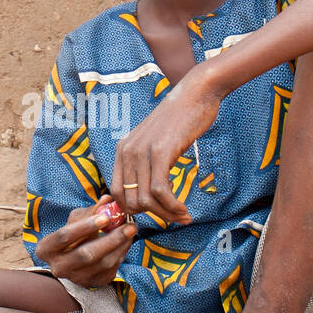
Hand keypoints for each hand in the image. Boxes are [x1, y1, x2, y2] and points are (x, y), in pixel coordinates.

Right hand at [36, 195, 137, 286]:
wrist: (75, 258)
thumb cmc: (74, 234)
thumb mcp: (76, 220)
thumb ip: (91, 210)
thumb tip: (108, 200)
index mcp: (46, 249)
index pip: (64, 236)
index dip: (85, 227)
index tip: (105, 217)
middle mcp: (58, 268)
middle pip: (85, 254)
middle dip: (110, 239)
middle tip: (128, 225)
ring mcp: (76, 278)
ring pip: (102, 263)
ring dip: (120, 245)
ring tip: (131, 230)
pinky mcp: (93, 283)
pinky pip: (111, 269)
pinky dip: (122, 253)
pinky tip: (126, 242)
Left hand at [111, 66, 223, 223]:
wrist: (195, 94)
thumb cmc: (180, 120)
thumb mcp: (155, 142)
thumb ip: (146, 163)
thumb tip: (149, 193)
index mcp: (122, 150)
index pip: (116, 192)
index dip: (133, 210)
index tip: (154, 214)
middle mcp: (127, 151)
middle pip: (129, 201)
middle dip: (152, 216)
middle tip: (173, 218)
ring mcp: (142, 152)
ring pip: (145, 200)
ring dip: (165, 215)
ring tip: (182, 217)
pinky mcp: (160, 152)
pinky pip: (160, 191)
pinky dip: (172, 206)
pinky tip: (183, 209)